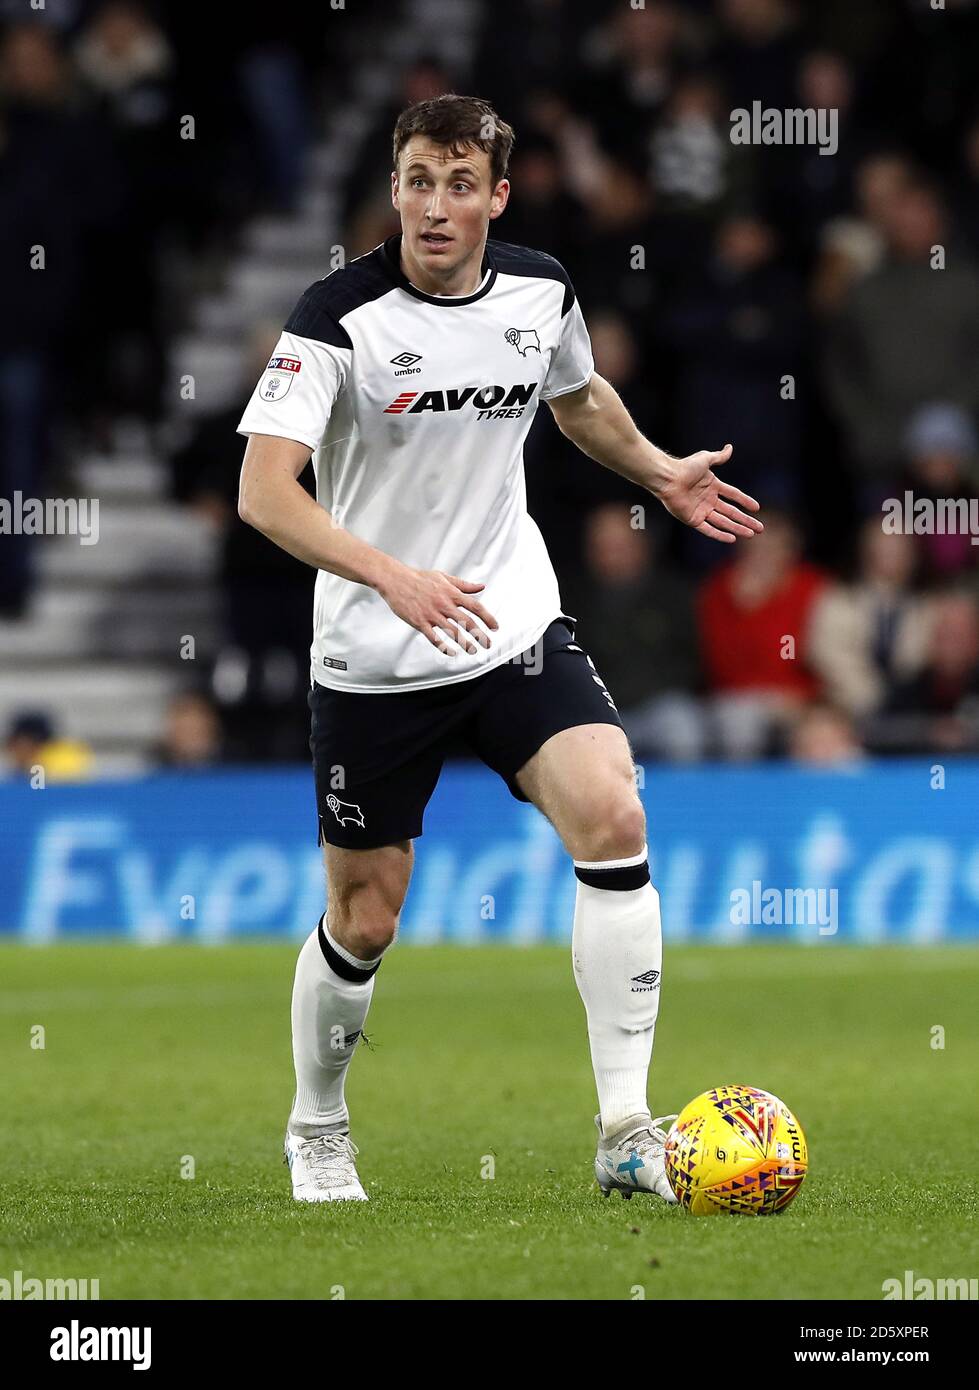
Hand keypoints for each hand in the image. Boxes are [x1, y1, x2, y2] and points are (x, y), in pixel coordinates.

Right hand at [377, 564, 498, 653]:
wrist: (395, 580)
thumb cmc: (419, 578)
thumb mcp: (444, 577)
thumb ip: (463, 584)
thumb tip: (481, 586)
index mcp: (451, 593)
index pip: (475, 607)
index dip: (488, 618)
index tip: (495, 627)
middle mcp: (444, 604)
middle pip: (468, 622)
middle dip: (480, 635)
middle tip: (487, 644)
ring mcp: (432, 614)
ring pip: (453, 632)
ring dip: (465, 643)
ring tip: (473, 650)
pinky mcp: (420, 622)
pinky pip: (434, 638)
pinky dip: (444, 646)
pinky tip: (451, 652)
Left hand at [655, 444, 762, 542]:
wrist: (668, 478)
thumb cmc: (684, 467)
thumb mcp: (705, 459)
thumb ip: (718, 457)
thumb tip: (730, 447)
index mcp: (713, 486)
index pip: (733, 495)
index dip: (745, 501)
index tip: (757, 508)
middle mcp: (708, 500)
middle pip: (732, 512)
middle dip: (746, 520)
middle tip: (760, 528)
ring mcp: (701, 511)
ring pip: (723, 522)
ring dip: (737, 529)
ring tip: (750, 534)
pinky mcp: (693, 520)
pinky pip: (709, 529)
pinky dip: (720, 535)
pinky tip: (732, 539)